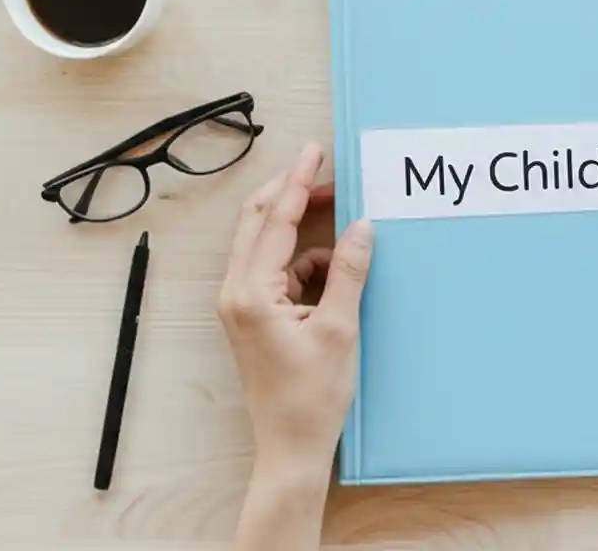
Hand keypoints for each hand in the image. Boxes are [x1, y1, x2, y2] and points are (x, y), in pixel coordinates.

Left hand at [218, 142, 373, 475]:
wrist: (290, 446)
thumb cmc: (311, 397)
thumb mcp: (339, 328)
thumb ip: (348, 271)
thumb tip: (361, 226)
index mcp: (250, 293)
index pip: (275, 221)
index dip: (299, 182)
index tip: (314, 152)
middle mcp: (236, 293)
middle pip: (260, 222)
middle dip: (293, 193)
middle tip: (327, 172)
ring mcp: (241, 304)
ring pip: (268, 245)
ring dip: (302, 229)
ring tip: (343, 222)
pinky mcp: (252, 315)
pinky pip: (278, 271)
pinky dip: (305, 262)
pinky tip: (335, 271)